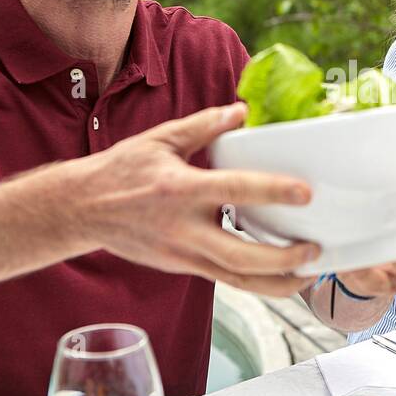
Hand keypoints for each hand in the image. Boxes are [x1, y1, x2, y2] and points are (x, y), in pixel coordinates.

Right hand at [77, 102, 318, 296]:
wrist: (81, 210)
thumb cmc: (121, 170)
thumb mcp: (160, 140)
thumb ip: (203, 126)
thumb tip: (242, 111)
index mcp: (180, 189)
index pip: (234, 190)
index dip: (272, 191)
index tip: (305, 193)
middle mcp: (183, 228)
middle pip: (240, 257)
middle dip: (282, 260)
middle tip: (314, 250)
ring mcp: (182, 254)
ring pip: (235, 280)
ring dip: (275, 284)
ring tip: (307, 276)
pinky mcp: (181, 267)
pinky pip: (224, 279)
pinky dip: (255, 282)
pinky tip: (280, 277)